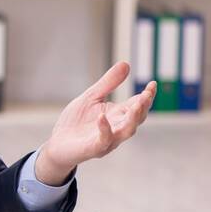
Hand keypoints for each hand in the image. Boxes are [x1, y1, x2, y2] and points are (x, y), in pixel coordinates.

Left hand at [35, 62, 156, 185]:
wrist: (58, 144)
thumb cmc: (76, 121)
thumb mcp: (91, 97)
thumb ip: (108, 83)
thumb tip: (126, 63)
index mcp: (118, 115)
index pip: (138, 105)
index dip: (147, 96)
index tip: (152, 84)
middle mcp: (117, 128)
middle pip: (137, 119)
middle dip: (143, 107)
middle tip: (147, 94)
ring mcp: (107, 140)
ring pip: (127, 131)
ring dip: (133, 119)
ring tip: (137, 105)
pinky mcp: (94, 148)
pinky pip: (103, 140)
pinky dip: (104, 128)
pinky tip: (101, 116)